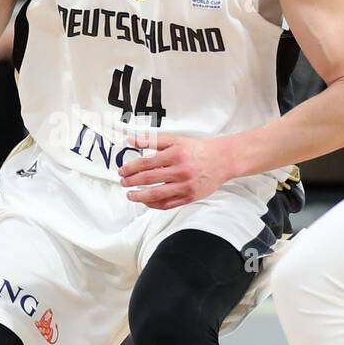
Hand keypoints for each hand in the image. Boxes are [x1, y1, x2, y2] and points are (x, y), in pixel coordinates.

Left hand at [118, 133, 233, 208]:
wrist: (221, 160)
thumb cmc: (197, 150)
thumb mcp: (175, 140)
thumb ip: (152, 140)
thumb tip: (131, 140)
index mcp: (175, 155)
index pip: (145, 163)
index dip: (130, 168)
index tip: (122, 171)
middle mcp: (180, 171)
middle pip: (148, 179)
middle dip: (131, 182)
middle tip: (123, 182)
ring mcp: (185, 186)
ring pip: (156, 195)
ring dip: (139, 196)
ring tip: (130, 194)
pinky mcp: (189, 197)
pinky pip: (167, 204)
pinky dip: (153, 204)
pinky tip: (146, 201)